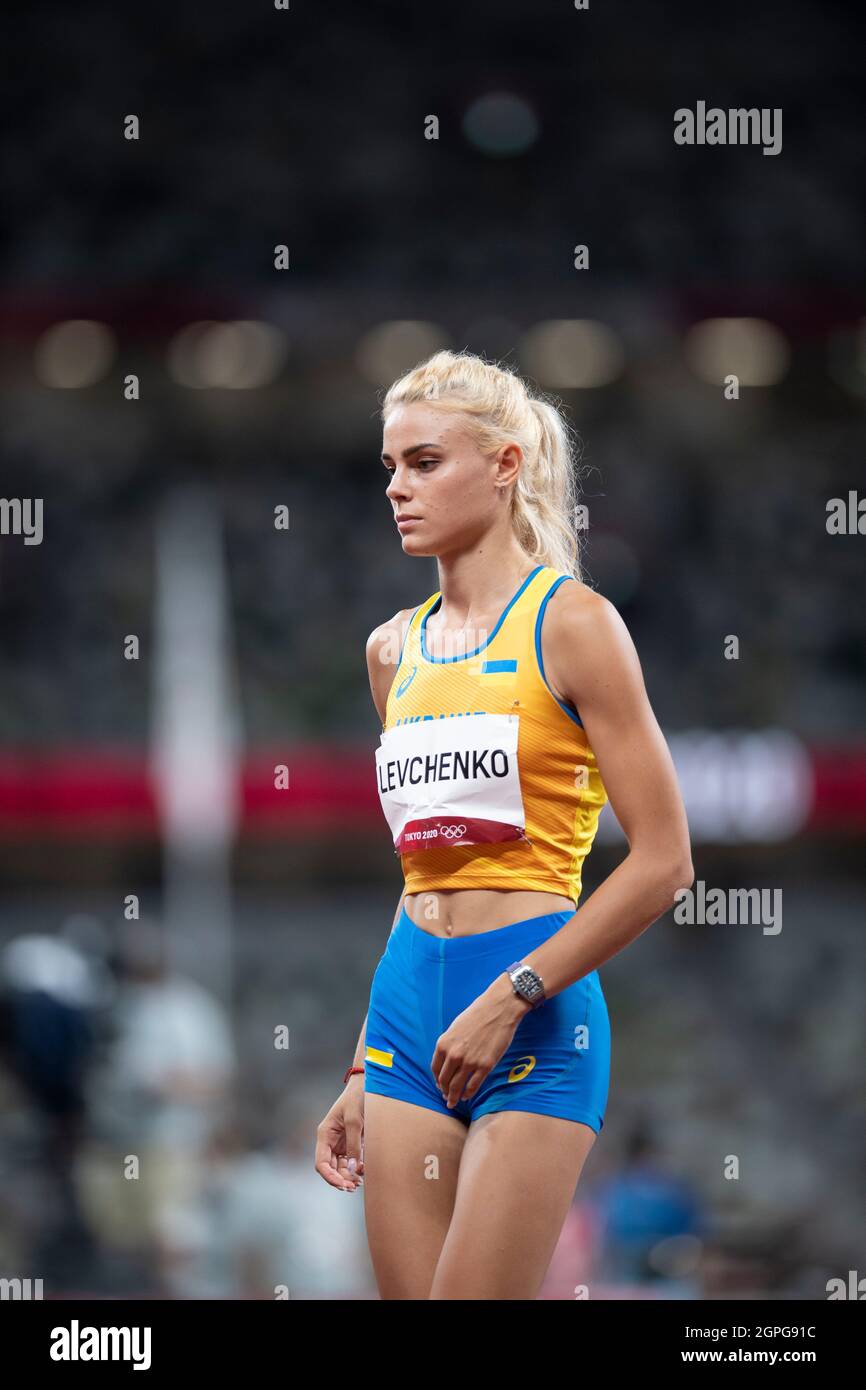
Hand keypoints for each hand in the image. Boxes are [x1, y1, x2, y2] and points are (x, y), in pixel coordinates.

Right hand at [315, 1077, 364, 1190]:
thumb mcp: (355, 1120)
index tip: (342, 1185)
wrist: (368, 1085)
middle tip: (354, 1187)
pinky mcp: (353, 1143)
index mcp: (325, 1134)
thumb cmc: (357, 1098)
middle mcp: (331, 1141)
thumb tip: (353, 1169)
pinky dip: (356, 1170)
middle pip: (331, 1168)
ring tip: (359, 1183)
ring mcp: (342, 1143)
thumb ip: (354, 1145)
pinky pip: (352, 1161)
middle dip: (341, 1180)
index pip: (321, 1163)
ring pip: (341, 1167)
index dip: (329, 1177)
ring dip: (348, 1177)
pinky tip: (364, 1174)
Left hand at [431, 974, 530, 1108]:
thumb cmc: (478, 1015)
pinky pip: (473, 1086)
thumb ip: (450, 1044)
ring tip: (454, 1101)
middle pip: (444, 1080)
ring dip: (454, 1096)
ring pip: (457, 1086)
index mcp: (444, 1044)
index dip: (437, 1079)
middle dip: (444, 1091)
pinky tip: (466, 1096)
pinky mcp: (485, 1066)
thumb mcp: (455, 1028)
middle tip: (446, 1096)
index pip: (436, 1069)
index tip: (439, 1085)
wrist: (498, 1009)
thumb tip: (448, 1060)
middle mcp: (454, 1055)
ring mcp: (469, 1062)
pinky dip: (468, 1094)